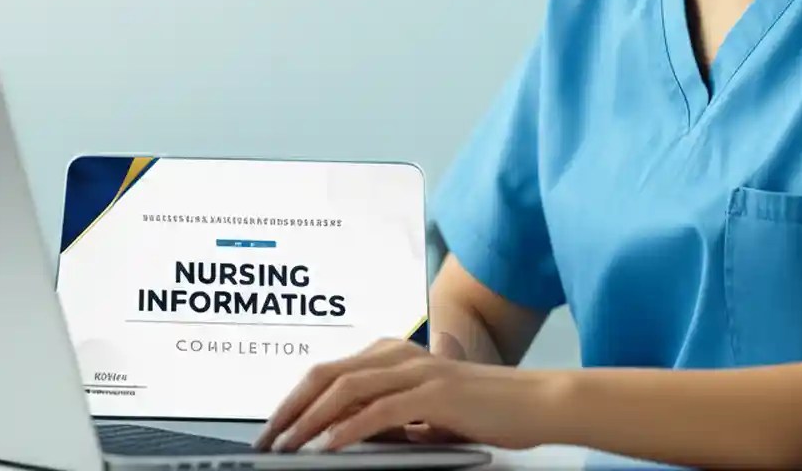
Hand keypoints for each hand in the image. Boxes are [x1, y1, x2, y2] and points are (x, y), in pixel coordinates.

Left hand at [253, 338, 552, 452]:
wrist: (536, 402)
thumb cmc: (485, 408)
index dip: (295, 398)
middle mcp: (400, 355)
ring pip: (346, 389)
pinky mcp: (435, 393)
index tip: (272, 427)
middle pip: (327, 374)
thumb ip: (389, 418)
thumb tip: (345, 436)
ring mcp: (417, 371)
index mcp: (394, 354)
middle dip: (289, 407)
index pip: (330, 372)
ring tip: (287, 445)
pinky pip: (380, 410)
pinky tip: (328, 446)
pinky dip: (348, 428)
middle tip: (265, 438)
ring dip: (309, 419)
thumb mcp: (426, 413)